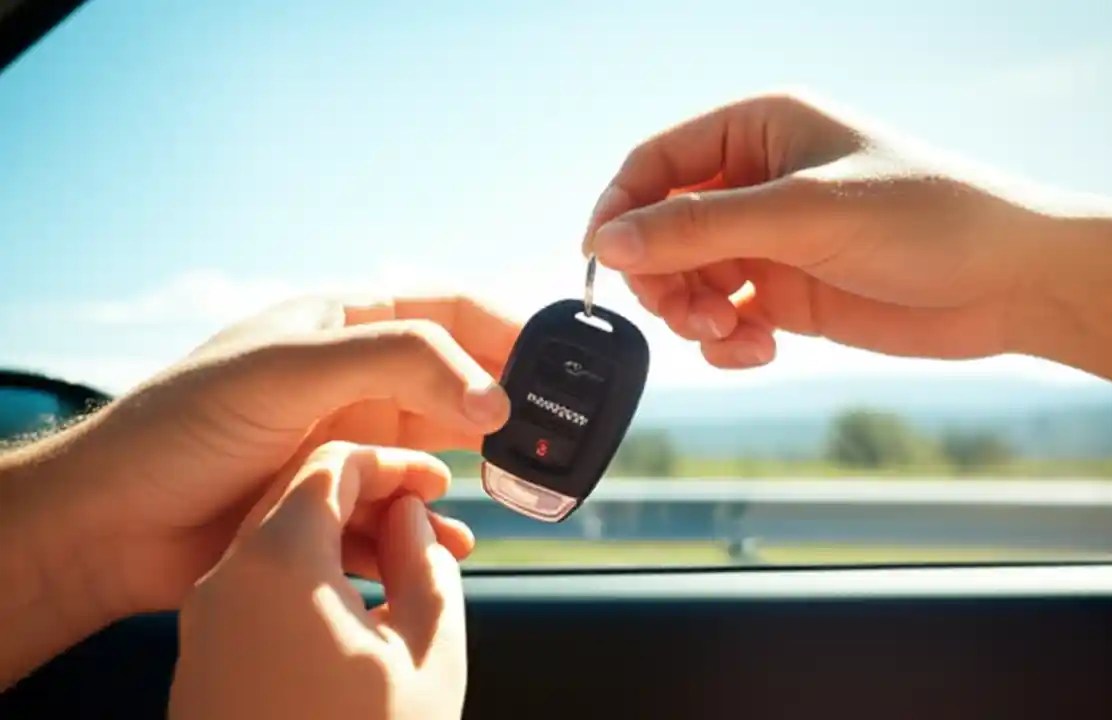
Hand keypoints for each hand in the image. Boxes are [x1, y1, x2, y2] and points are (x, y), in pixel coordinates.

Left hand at [42, 294, 517, 618]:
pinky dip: (434, 528)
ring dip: (473, 471)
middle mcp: (355, 381)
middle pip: (457, 382)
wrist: (111, 524)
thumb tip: (493, 395)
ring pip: (439, 452)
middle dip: (504, 406)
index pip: (449, 311)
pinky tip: (447, 541)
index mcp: (344, 327)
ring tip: (509, 488)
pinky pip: (408, 513)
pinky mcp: (340, 504)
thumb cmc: (181, 426)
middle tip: (546, 435)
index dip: (508, 329)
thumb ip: (399, 365)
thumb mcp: (292, 370)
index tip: (558, 361)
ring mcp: (349, 444)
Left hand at [169, 441, 466, 719]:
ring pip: (282, 550)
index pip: (333, 466)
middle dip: (372, 504)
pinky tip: (359, 617)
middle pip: (302, 502)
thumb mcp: (426, 650)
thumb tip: (415, 523)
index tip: (435, 485)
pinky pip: (260, 596)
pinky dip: (310, 587)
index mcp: (279, 562)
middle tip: (427, 526)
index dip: (393, 465)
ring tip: (406, 576)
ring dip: (344, 548)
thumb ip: (428, 565)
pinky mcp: (203, 664)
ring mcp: (208, 624)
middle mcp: (229, 580)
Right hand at [582, 93, 1045, 365]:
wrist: (1012, 281)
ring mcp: (773, 241)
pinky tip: (758, 351)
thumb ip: (700, 228)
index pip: (656, 163)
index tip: (602, 261)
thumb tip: (607, 243)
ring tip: (732, 334)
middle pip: (662, 229)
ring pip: (688, 279)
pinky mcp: (791, 293)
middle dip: (664, 277)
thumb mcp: (805, 214)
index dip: (621, 210)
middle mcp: (758, 183)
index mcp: (758, 131)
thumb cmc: (926, 217)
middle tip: (692, 314)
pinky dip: (727, 341)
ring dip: (694, 314)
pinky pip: (726, 318)